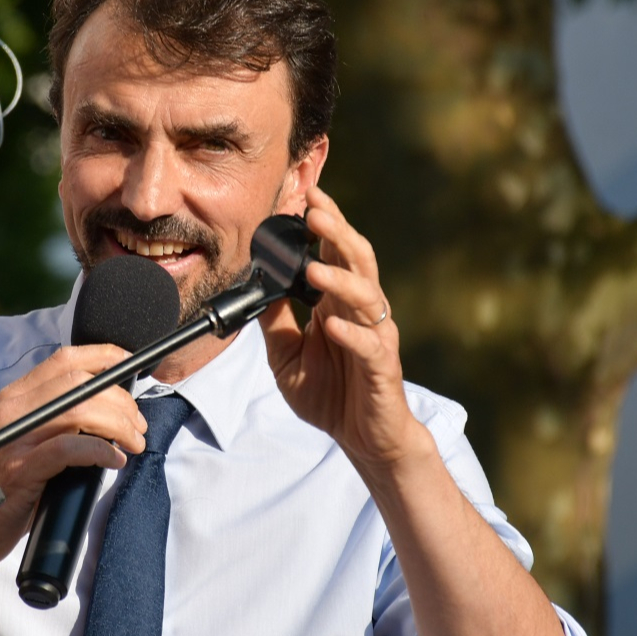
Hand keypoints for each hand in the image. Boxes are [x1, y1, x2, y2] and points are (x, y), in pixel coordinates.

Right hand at [0, 344, 146, 573]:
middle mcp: (11, 411)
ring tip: (133, 442)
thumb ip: (55, 419)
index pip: (64, 360)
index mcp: (14, 398)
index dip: (103, 357)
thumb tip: (109, 409)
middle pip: (79, 383)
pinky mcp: (20, 470)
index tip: (130, 367)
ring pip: (79, 411)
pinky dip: (100, 451)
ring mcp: (14, 439)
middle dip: (119, 400)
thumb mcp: (26, 440)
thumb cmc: (4, 488)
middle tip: (137, 424)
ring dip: (117, 424)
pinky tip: (114, 460)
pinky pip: (70, 448)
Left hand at [258, 187, 427, 473]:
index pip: (333, 253)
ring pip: (365, 296)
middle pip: (355, 260)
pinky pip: (369, 345)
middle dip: (337, 232)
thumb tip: (254, 284)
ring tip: (314, 268)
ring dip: (340, 280)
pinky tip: (331, 326)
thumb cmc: (330, 394)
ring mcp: (374, 335)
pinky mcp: (382, 365)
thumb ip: (275, 319)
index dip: (324, 224)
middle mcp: (359, 311)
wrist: (361, 438)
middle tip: (316, 209)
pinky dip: (351, 334)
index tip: (304, 197)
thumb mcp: (286, 354)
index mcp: (337, 303)